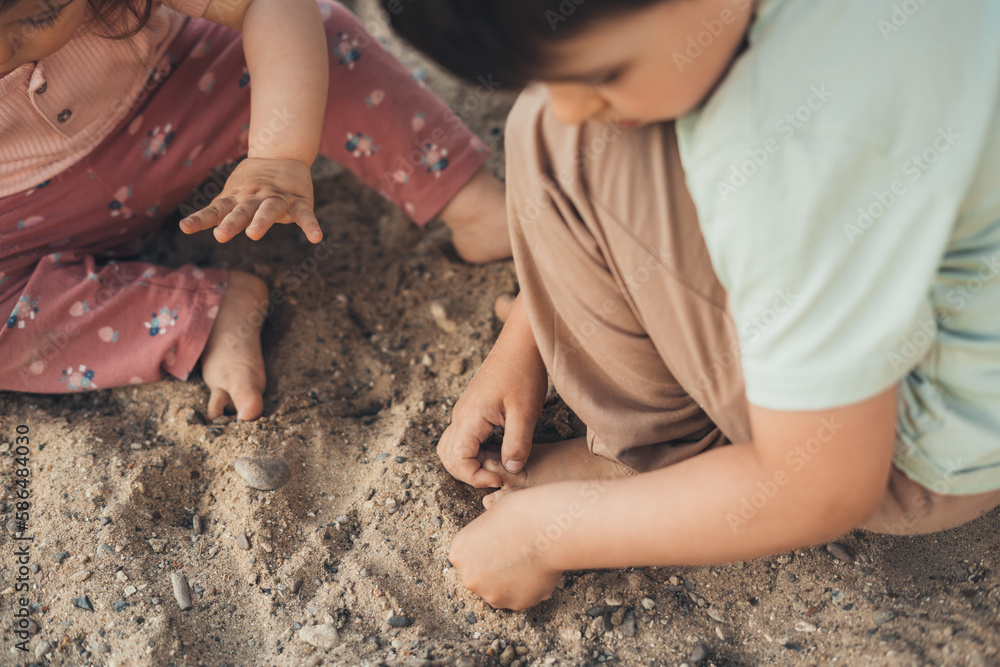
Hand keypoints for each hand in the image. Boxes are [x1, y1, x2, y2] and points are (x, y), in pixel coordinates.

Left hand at [180, 157, 321, 243]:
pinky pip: (305, 214)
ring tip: (254, 235)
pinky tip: (316, 238)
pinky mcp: (298, 201)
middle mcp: (255, 198)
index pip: (217, 209)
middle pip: (242, 210)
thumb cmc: (254, 183)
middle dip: (232, 222)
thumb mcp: (234, 195)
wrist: (283, 155)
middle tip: (220, 235)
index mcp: (238, 198)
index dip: (201, 219)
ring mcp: (277, 199)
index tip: (185, 228)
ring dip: (262, 221)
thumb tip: (186, 226)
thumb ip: (218, 212)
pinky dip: (311, 225)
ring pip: (269, 209)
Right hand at [437, 296, 547, 486]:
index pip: (457, 462)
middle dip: (471, 473)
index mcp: (469, 418)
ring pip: (454, 448)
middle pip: (448, 458)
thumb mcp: (525, 412)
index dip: (476, 478)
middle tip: (500, 474)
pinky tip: (500, 449)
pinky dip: (476, 450)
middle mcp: (460, 416)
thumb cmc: (523, 371)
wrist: (522, 342)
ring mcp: (465, 411)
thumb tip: (511, 470)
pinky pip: (464, 437)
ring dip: (472, 462)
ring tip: (500, 463)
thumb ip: (517, 444)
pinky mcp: (473, 408)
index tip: (502, 478)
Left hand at [449, 490, 562, 609]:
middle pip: (480, 577)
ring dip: (511, 581)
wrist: (546, 527)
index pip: (467, 557)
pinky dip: (530, 588)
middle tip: (515, 553)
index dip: (485, 549)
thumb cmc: (520, 512)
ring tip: (529, 560)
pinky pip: (522, 597)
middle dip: (495, 570)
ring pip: (501, 591)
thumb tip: (492, 525)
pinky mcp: (516, 604)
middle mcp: (470, 578)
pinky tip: (539, 569)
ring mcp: (492, 594)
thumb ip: (487, 529)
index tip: (500, 542)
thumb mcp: (493, 512)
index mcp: (459, 552)